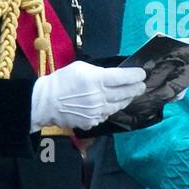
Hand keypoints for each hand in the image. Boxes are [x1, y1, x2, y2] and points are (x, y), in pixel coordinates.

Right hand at [29, 62, 145, 130]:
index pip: (123, 77)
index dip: (135, 75)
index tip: (142, 74)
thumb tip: (112, 76)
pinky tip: (110, 105)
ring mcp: (97, 111)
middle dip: (136, 88)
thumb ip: (98, 72)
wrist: (45, 102)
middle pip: (125, 93)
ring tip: (130, 95)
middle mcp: (100, 96)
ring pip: (118, 106)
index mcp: (97, 80)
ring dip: (126, 100)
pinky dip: (110, 109)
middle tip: (142, 86)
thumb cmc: (61, 80)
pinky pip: (106, 115)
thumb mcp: (80, 67)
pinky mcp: (92, 122)